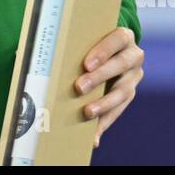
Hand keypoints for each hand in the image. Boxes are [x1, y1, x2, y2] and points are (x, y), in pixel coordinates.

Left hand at [73, 26, 143, 146]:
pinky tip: (93, 137)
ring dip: (104, 104)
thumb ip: (75, 43)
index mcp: (124, 36)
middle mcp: (134, 55)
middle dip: (99, 77)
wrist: (111, 49)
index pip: (118, 39)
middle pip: (120, 65)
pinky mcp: (130, 94)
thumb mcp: (89, 38)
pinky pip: (119, 111)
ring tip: (87, 113)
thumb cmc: (91, 41)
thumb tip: (41, 51)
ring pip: (123, 91)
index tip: (86, 64)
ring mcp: (134, 76)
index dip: (103, 51)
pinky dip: (104, 123)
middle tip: (78, 87)